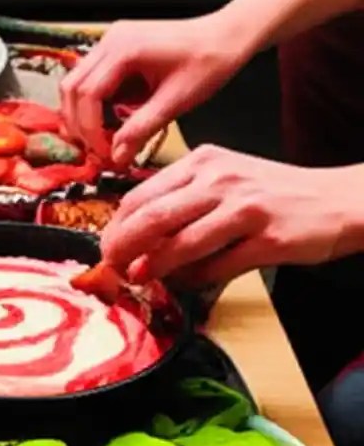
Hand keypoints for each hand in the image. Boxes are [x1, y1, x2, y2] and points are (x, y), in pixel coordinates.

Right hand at [60, 15, 251, 164]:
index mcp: (124, 50)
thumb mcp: (176, 102)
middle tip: (97, 149)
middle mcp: (110, 40)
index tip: (104, 154)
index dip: (90, 129)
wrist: (228, 35)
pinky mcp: (116, 45)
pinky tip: (116, 116)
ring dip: (85, 112)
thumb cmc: (209, 63)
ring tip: (105, 136)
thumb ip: (141, 129)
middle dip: (80, 123)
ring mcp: (111, 40)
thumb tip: (116, 158)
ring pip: (76, 82)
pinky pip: (92, 76)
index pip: (87, 95)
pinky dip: (97, 101)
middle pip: (72, 87)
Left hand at [100, 145, 361, 286]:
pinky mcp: (266, 239)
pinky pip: (216, 266)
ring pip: (180, 243)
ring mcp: (244, 209)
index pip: (141, 194)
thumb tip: (136, 235)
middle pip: (151, 217)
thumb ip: (182, 199)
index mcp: (203, 161)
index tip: (106, 247)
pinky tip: (185, 284)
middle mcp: (220, 180)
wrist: (339, 199)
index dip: (116, 226)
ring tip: (140, 278)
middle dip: (122, 247)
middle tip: (111, 267)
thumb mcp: (224, 179)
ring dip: (153, 267)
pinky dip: (194, 279)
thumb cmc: (274, 193)